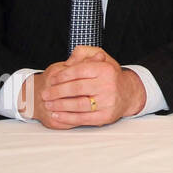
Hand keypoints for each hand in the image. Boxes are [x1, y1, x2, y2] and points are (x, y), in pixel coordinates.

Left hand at [25, 46, 145, 128]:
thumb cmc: (108, 76)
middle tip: (44, 94)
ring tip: (48, 104)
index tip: (51, 79)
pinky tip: (57, 114)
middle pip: (76, 88)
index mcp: (105, 69)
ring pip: (78, 104)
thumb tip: (68, 61)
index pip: (79, 71)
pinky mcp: (106, 116)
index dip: (62, 75)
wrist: (127, 93)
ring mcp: (108, 102)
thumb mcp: (100, 59)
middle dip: (56, 92)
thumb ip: (83, 54)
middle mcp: (108, 85)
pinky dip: (67, 117)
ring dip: (59, 105)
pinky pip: (83, 118)